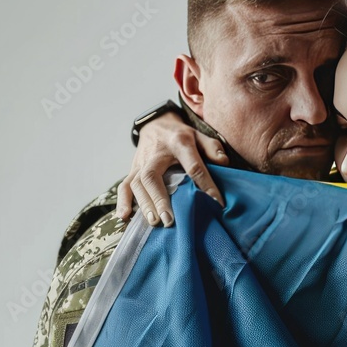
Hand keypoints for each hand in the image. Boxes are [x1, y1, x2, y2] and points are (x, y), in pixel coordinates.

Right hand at [116, 111, 228, 226]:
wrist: (156, 124)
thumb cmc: (182, 135)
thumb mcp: (200, 135)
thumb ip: (213, 148)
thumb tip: (224, 163)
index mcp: (179, 143)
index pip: (193, 165)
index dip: (205, 184)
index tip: (216, 203)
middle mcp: (156, 154)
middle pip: (152, 176)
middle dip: (159, 199)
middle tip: (168, 220)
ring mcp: (141, 162)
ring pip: (137, 183)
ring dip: (143, 204)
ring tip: (154, 222)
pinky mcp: (132, 170)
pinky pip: (124, 186)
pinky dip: (122, 202)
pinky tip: (125, 217)